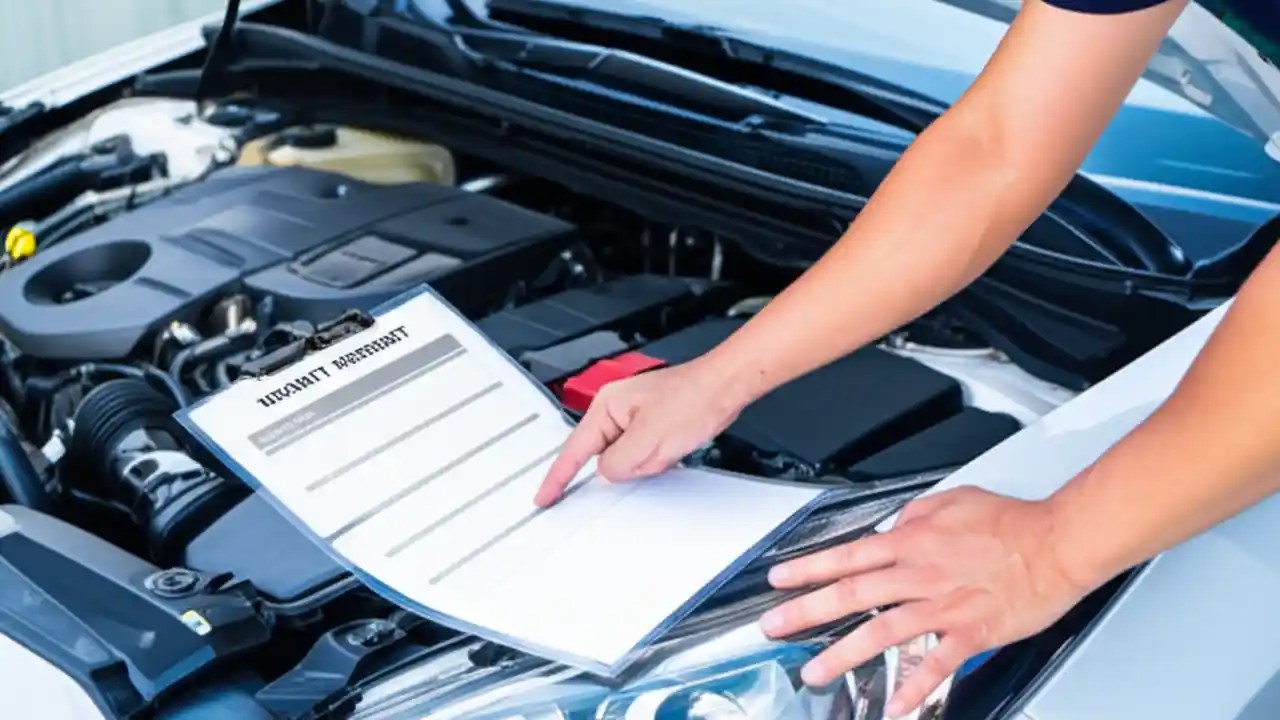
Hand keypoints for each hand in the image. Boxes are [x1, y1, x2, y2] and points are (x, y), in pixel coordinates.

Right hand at [535, 358, 747, 505]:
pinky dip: (657, 458)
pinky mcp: (652, 425)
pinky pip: (644, 452)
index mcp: (606, 407)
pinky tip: (675, 447)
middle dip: (630, 464)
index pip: (574, 450)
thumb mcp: (649, 440)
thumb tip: (607, 473)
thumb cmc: (693, 399)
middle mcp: (616, 410)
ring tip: (671, 443)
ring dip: (649, 461)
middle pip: (604, 455)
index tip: (544, 497)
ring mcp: (634, 417)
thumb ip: (619, 462)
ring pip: (627, 457)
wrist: (724, 387)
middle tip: (654, 456)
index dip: (558, 478)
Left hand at [760, 487, 1096, 717]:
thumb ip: (914, 514)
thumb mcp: (951, 500)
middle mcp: (919, 574)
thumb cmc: (1011, 522)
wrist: (1057, 543)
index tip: (779, 581)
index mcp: (911, 541)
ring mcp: (942, 606)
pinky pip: (935, 665)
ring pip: (880, 632)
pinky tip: (893, 705)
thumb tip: (891, 525)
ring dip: (843, 655)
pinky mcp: (970, 632)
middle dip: (806, 612)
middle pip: (850, 594)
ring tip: (815, 671)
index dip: (807, 569)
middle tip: (775, 626)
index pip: (846, 556)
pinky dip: (912, 687)